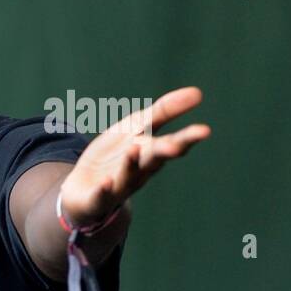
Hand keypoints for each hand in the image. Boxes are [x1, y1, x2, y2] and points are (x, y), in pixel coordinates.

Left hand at [59, 86, 211, 228]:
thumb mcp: (137, 127)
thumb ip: (164, 111)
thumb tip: (199, 92)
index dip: (187, 138)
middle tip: (176, 146)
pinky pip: (100, 196)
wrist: (85, 186)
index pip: (172, 144)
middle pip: (152, 160)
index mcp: (151, 153)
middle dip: (163, 152)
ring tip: (133, 150)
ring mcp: (118, 185)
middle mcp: (139, 171)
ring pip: (127, 175)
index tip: (205, 131)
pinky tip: (106, 182)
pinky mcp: (97, 198)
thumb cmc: (118, 153)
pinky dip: (103, 190)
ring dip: (130, 164)